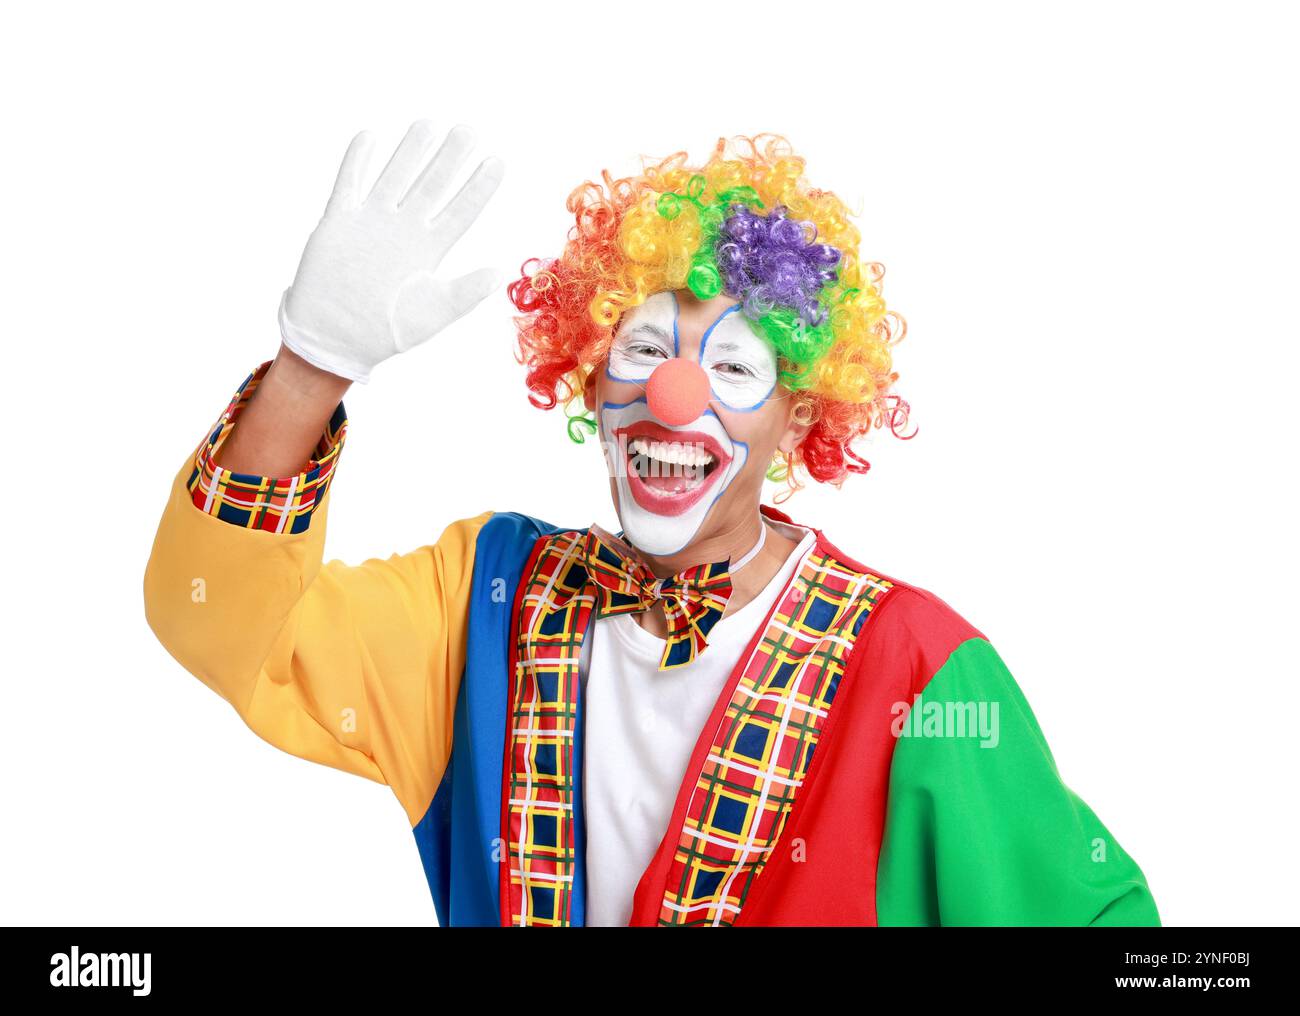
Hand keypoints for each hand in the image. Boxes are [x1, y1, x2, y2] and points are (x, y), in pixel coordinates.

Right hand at [277, 120, 504, 382]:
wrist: (333, 339)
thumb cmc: (385, 333)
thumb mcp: (431, 315)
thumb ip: (464, 294)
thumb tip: (498, 275)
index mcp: (428, 250)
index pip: (460, 211)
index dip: (478, 188)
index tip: (497, 162)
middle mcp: (403, 231)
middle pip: (431, 185)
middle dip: (450, 158)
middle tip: (468, 130)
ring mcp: (371, 223)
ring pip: (395, 176)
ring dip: (411, 151)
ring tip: (428, 124)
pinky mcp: (339, 222)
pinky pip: (349, 184)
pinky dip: (357, 162)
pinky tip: (369, 137)